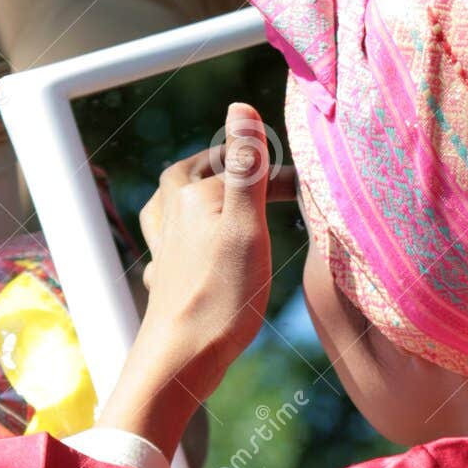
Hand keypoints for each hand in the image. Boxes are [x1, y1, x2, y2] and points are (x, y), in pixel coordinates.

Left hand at [100, 105, 276, 456]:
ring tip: (207, 193)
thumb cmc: (220, 296)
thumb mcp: (245, 226)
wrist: (180, 360)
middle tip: (249, 167)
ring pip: (170, 209)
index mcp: (191, 196)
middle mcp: (171, 218)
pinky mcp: (163, 284)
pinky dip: (178, 239)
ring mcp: (163, 252)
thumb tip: (240, 107)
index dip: (273, 174)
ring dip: (189, 195)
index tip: (305, 188)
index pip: (237, 168)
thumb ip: (246, 167)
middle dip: (219, 167)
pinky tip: (185, 252)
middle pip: (190, 176)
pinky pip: (165, 248)